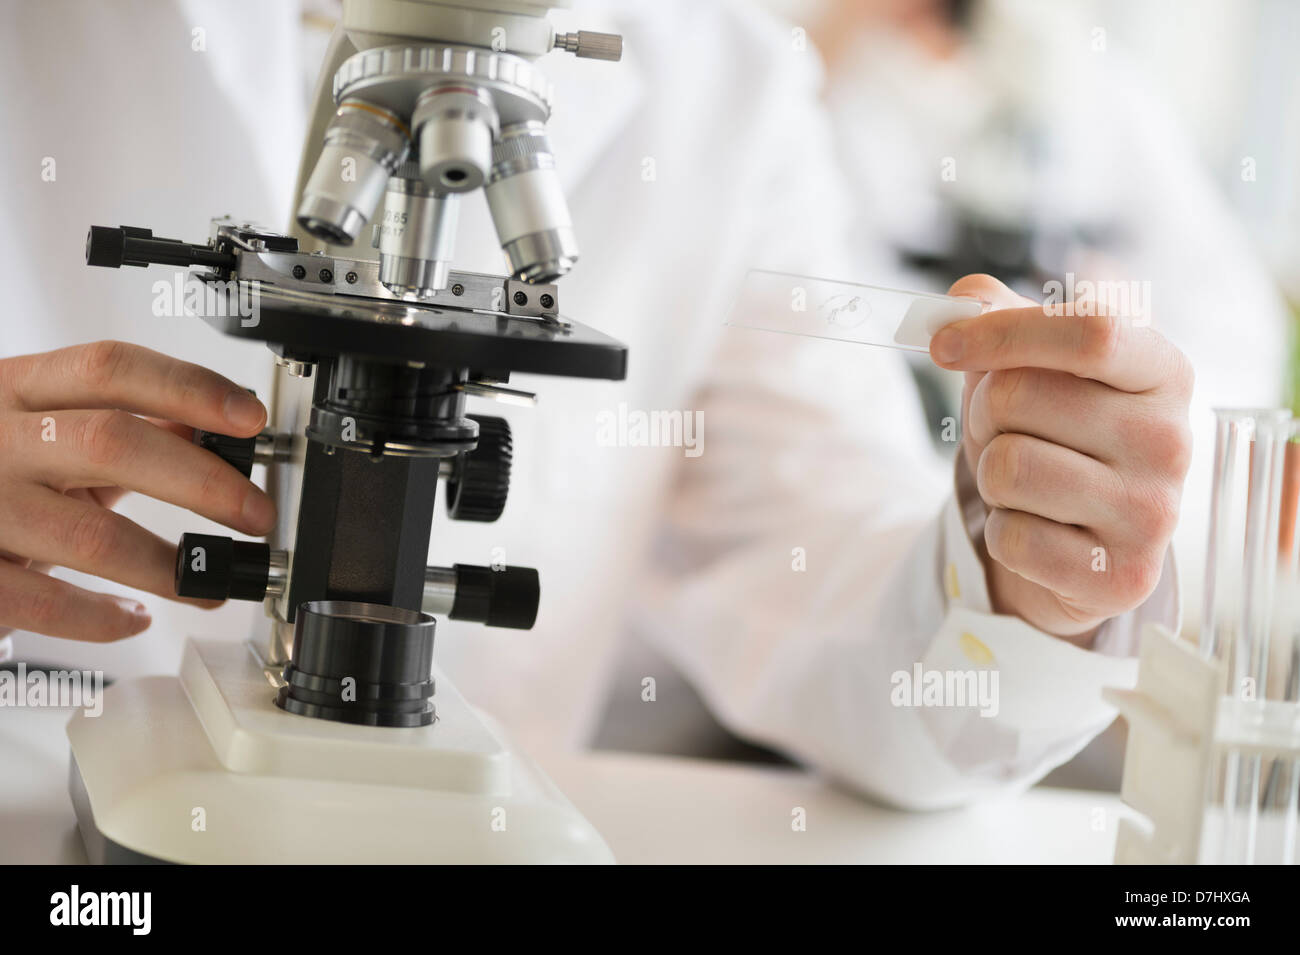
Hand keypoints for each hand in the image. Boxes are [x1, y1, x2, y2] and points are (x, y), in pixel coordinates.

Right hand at [0, 341, 273, 641]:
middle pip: (114, 442)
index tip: (250, 418)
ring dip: (166, 564)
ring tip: (208, 584)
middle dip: (203, 481)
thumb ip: (117, 424)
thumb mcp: (39, 430)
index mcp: (15, 389)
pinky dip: (100, 615)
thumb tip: (210, 425)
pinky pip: (43, 601)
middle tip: (256, 515)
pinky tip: (132, 616)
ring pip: (89, 534)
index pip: (111, 369)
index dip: (189, 387)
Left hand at [929, 275, 1192, 644]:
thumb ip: (995, 315)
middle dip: (985, 414)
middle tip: (1007, 433)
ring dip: (992, 477)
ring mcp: (1154, 513)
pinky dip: (1005, 534)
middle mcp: (1170, 439)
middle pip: (1020, 396)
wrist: (1079, 540)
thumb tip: (956, 303)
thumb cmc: (1053, 436)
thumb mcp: (1030, 366)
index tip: (942, 346)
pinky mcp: (1123, 576)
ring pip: (1008, 468)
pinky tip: (1040, 531)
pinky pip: (1013, 538)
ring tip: (1026, 485)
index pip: (1090, 330)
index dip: (1001, 332)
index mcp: (1161, 371)